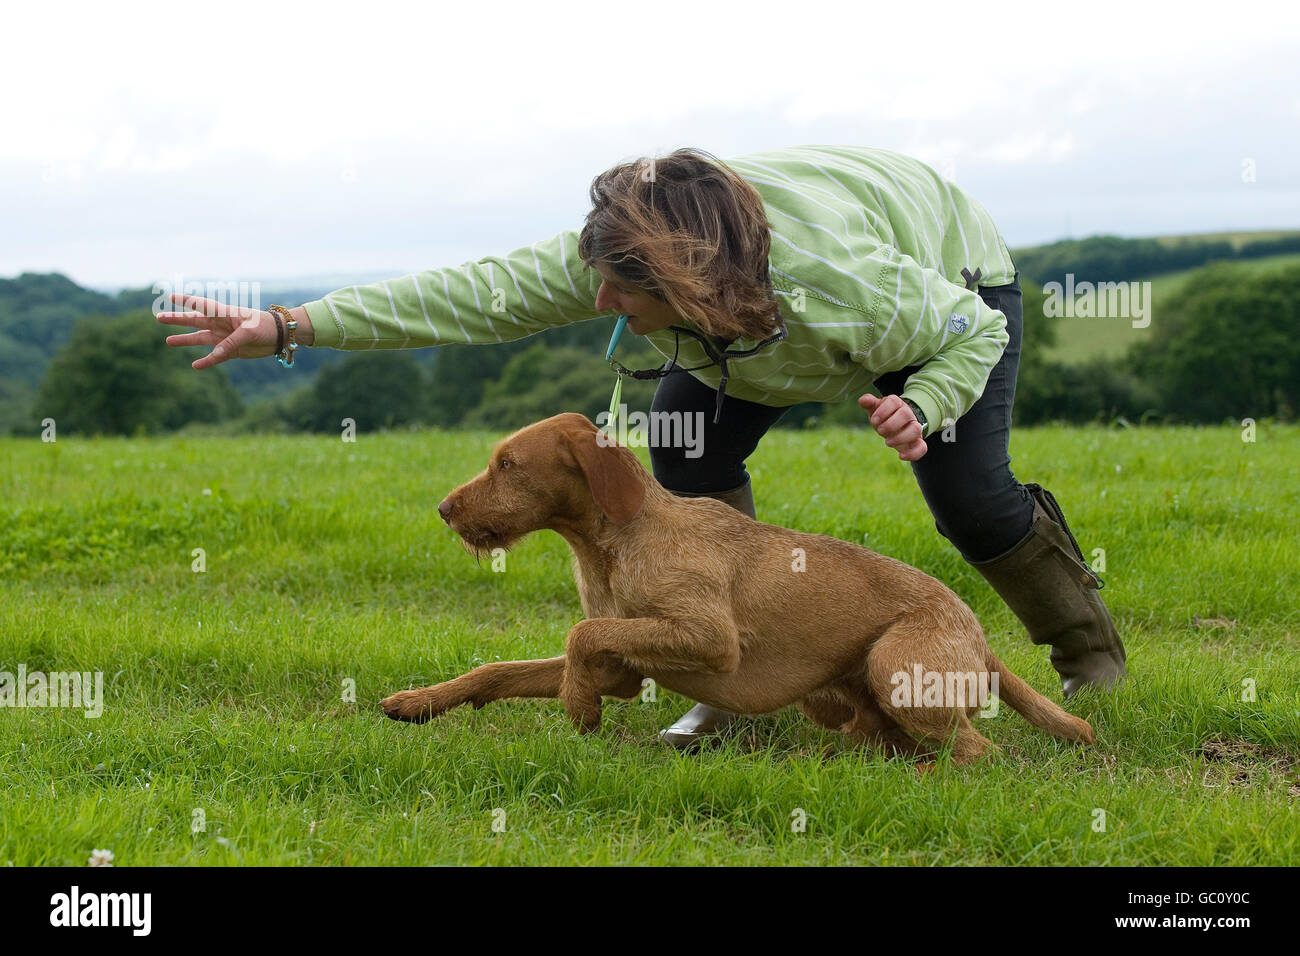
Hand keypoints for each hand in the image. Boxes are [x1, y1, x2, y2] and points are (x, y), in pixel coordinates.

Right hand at [156, 295, 307, 369]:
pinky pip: (215, 356)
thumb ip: (230, 342)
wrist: (279, 336)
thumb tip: (213, 355)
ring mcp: (225, 337)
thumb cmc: (265, 326)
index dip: (187, 301)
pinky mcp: (231, 351)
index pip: (202, 305)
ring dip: (185, 340)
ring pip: (200, 338)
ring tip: (168, 341)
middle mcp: (221, 324)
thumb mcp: (248, 333)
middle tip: (158, 317)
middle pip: (195, 321)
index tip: (170, 296)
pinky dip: (206, 361)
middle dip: (177, 320)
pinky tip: (195, 366)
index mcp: (225, 313)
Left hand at [859, 393, 927, 461]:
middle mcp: (908, 415)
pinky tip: (901, 456)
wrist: (895, 425)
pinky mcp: (917, 442)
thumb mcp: (875, 408)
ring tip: (887, 442)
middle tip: (880, 431)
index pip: (893, 402)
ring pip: (916, 430)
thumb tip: (862, 400)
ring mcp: (914, 428)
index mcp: (897, 404)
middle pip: (906, 414)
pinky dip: (913, 453)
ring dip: (900, 437)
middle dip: (890, 424)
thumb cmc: (884, 416)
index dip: (883, 411)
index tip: (874, 420)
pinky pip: (922, 448)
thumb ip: (869, 403)